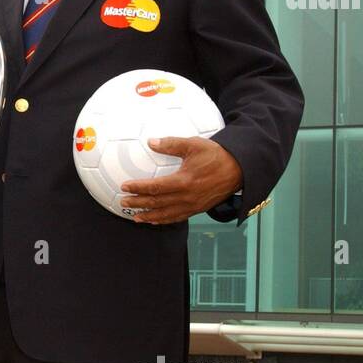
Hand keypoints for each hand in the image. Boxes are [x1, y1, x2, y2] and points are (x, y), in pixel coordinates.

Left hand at [120, 137, 241, 224]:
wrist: (240, 169)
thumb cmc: (216, 155)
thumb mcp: (194, 145)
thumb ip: (171, 144)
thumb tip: (150, 142)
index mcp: (184, 181)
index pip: (155, 187)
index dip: (138, 188)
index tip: (124, 186)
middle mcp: (187, 197)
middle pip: (157, 203)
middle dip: (138, 203)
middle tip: (123, 202)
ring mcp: (193, 205)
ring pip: (166, 214)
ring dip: (148, 216)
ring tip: (134, 217)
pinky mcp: (198, 209)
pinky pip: (178, 217)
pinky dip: (164, 220)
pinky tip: (154, 220)